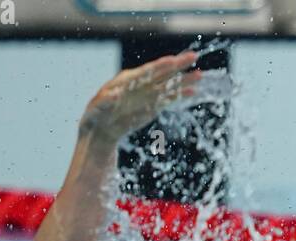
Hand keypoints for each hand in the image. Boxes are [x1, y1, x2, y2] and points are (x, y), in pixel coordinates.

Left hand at [79, 51, 202, 141]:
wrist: (102, 130)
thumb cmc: (95, 117)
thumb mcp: (96, 110)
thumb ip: (104, 101)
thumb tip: (112, 94)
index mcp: (127, 80)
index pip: (147, 71)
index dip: (160, 66)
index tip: (173, 60)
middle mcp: (140, 83)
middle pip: (162, 72)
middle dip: (177, 65)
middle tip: (193, 57)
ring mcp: (148, 94)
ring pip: (169, 84)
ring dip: (184, 79)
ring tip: (200, 74)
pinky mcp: (153, 105)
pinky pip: (170, 98)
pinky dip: (181, 95)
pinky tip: (193, 91)